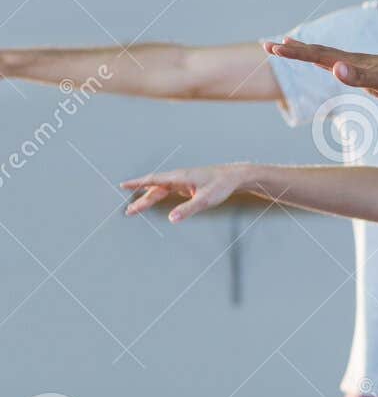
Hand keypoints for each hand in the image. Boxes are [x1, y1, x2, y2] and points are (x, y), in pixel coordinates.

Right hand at [121, 164, 249, 221]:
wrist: (235, 177)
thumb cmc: (221, 185)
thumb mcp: (205, 200)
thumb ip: (188, 209)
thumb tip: (171, 219)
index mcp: (179, 177)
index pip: (153, 180)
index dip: (137, 183)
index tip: (123, 186)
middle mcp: (178, 178)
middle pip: (154, 189)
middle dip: (140, 199)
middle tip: (128, 212)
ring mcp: (182, 181)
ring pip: (160, 190)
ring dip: (148, 199)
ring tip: (135, 209)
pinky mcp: (187, 185)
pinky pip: (167, 191)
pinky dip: (157, 196)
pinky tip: (153, 201)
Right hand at [264, 39, 377, 102]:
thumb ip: (359, 76)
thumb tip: (335, 68)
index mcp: (354, 62)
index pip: (318, 55)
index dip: (295, 52)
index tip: (271, 47)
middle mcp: (355, 60)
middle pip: (319, 52)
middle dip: (293, 49)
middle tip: (268, 45)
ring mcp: (363, 65)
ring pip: (329, 55)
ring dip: (307, 51)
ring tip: (290, 45)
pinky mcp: (370, 72)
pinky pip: (342, 64)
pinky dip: (327, 61)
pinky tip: (328, 63)